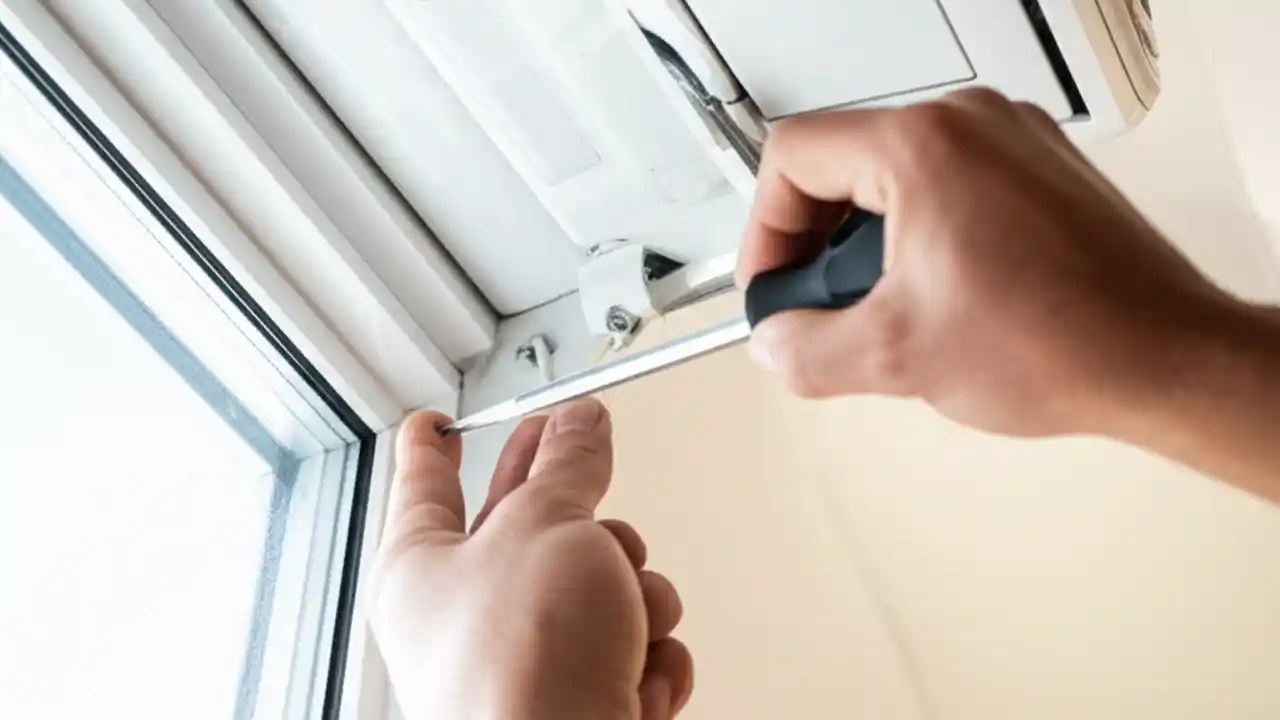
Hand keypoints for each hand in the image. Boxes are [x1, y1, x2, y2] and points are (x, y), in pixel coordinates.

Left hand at [369, 399, 692, 719]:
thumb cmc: (517, 668)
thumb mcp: (547, 528)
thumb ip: (569, 466)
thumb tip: (580, 425)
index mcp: (420, 569)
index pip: (424, 483)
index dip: (434, 444)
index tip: (432, 422)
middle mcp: (463, 620)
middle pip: (528, 531)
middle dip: (582, 516)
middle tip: (590, 456)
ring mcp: (524, 666)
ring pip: (599, 590)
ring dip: (634, 596)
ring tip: (629, 615)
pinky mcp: (577, 705)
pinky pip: (630, 651)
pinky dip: (647, 659)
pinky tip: (640, 673)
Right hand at [737, 88, 1237, 437]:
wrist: (1165, 359)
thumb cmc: (1065, 341)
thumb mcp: (896, 357)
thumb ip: (806, 351)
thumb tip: (775, 345)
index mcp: (924, 146)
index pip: (794, 155)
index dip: (764, 229)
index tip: (774, 284)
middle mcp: (971, 123)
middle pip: (842, 162)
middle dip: (815, 242)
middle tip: (818, 304)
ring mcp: (1013, 142)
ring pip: (893, 176)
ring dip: (866, 244)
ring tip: (881, 309)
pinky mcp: (1040, 171)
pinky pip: (947, 185)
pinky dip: (918, 236)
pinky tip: (932, 298)